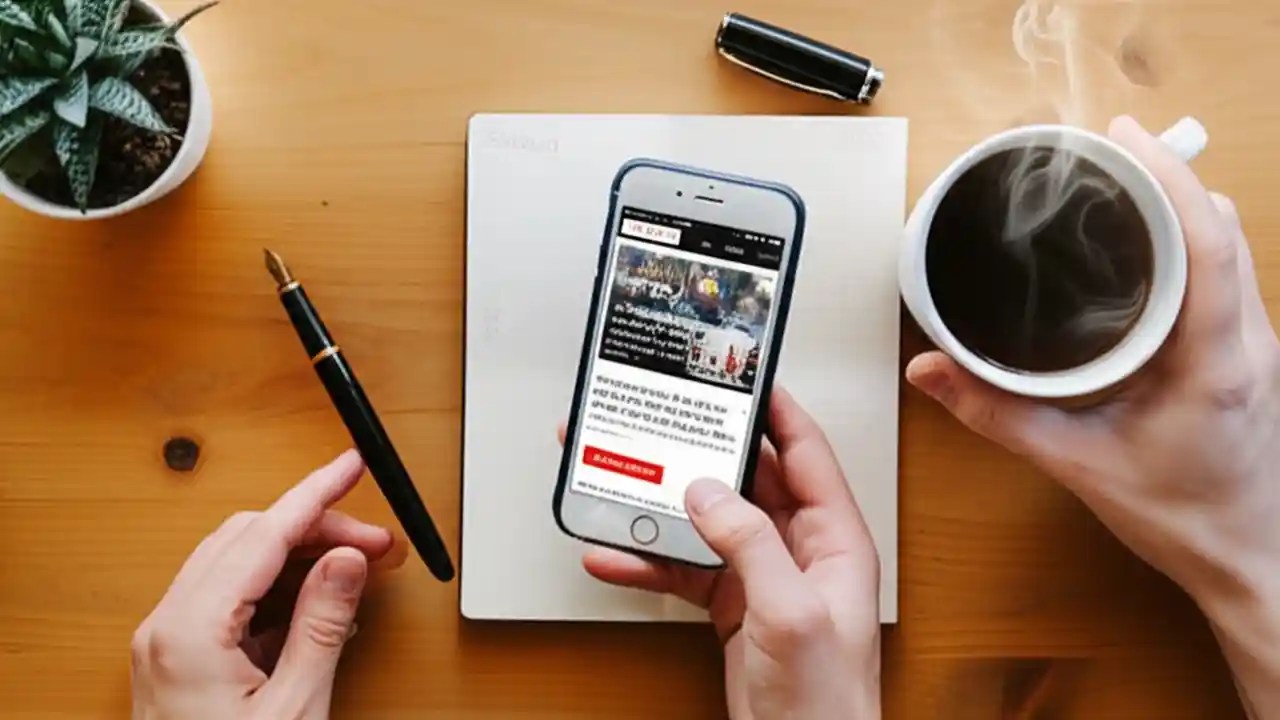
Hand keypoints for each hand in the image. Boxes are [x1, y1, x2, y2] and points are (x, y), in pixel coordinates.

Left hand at [131, 450, 404, 719]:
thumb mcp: (296, 706)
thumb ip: (324, 623)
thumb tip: (346, 559)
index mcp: (190, 631)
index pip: (263, 534)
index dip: (315, 494)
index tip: (350, 465)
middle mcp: (167, 624)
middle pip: (248, 538)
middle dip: (314, 527)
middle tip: (376, 541)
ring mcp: (166, 640)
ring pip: (236, 561)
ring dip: (296, 554)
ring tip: (356, 567)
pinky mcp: (177, 657)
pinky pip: (227, 595)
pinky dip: (275, 587)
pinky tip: (319, 604)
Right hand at [562, 388, 881, 718]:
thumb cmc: (828, 703)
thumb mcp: (791, 612)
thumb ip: (750, 544)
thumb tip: (709, 489)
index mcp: (834, 539)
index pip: (805, 452)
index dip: (774, 410)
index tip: (739, 376)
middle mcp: (799, 550)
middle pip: (747, 479)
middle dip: (702, 452)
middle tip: (663, 421)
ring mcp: (763, 578)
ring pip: (707, 522)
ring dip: (663, 506)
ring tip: (619, 478)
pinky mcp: (732, 608)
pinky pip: (685, 570)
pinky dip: (648, 562)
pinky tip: (614, 555)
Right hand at [907, 116, 1279, 714]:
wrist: (1248, 557)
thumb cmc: (1185, 517)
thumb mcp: (1078, 464)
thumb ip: (998, 414)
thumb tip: (934, 370)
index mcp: (1215, 359)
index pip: (1206, 242)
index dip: (1168, 177)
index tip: (1123, 139)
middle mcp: (1248, 340)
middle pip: (1222, 225)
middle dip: (1168, 176)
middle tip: (1109, 152)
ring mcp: (1256, 343)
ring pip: (1231, 246)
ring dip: (1183, 206)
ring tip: (1124, 186)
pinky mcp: (1249, 352)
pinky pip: (1227, 274)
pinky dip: (1191, 241)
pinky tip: (1147, 249)